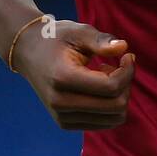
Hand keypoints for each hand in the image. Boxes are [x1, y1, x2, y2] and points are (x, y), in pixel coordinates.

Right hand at [12, 18, 134, 130]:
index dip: (128, 71)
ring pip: (114, 118)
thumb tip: (124, 47)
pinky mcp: (65, 124)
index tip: (128, 56)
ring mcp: (62, 117)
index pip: (111, 87)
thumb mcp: (78, 31)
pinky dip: (111, 106)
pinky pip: (104, 123)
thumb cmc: (56, 38)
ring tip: (107, 75)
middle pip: (115, 106)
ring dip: (120, 96)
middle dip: (126, 85)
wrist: (28, 52)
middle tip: (120, 65)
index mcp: (63, 78)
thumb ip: (101, 40)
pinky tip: (100, 88)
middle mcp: (60, 103)